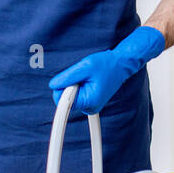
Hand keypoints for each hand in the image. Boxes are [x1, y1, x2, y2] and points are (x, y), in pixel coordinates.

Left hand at [48, 26, 165, 114]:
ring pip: (70, 97)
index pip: (62, 101)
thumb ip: (67, 77)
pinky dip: (79, 86)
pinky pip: (76, 95)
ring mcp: (90, 106)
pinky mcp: (90, 102)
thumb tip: (53, 85)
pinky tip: (88, 80)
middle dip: (70, 85)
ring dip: (75, 85)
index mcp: (89, 102)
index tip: (72, 79)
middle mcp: (89, 108)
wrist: (120, 65)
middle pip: (65, 99)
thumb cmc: (106, 64)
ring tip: (88, 77)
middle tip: (83, 76)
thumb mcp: (85, 66)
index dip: (63, 87)